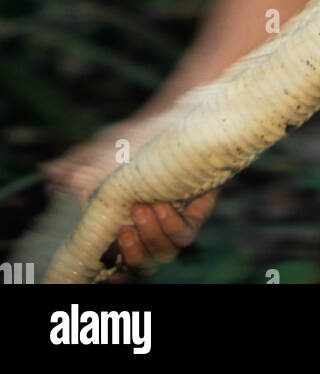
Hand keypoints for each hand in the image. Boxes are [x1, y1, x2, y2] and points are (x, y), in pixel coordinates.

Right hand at [40, 118, 219, 282]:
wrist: (174, 121)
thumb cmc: (134, 140)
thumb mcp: (104, 151)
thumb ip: (77, 164)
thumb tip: (48, 171)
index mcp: (124, 227)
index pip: (117, 265)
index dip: (112, 274)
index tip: (106, 271)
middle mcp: (149, 232)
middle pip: (141, 264)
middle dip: (132, 253)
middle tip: (125, 231)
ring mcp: (172, 224)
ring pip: (163, 252)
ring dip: (151, 236)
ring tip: (143, 209)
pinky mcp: (195, 214)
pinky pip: (185, 234)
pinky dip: (171, 225)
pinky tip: (163, 207)